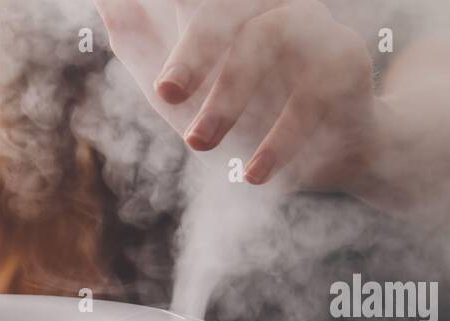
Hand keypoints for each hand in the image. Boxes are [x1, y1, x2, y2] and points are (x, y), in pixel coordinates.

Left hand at [97, 0, 377, 192]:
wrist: (320, 151)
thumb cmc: (237, 108)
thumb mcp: (180, 82)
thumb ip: (139, 43)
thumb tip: (103, 2)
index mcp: (230, 4)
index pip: (201, 2)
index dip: (173, 16)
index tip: (147, 57)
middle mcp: (270, 2)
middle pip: (230, 7)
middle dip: (195, 50)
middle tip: (164, 95)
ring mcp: (312, 24)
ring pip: (268, 37)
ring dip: (229, 97)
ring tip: (197, 144)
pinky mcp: (346, 61)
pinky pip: (313, 92)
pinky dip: (280, 138)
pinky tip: (252, 174)